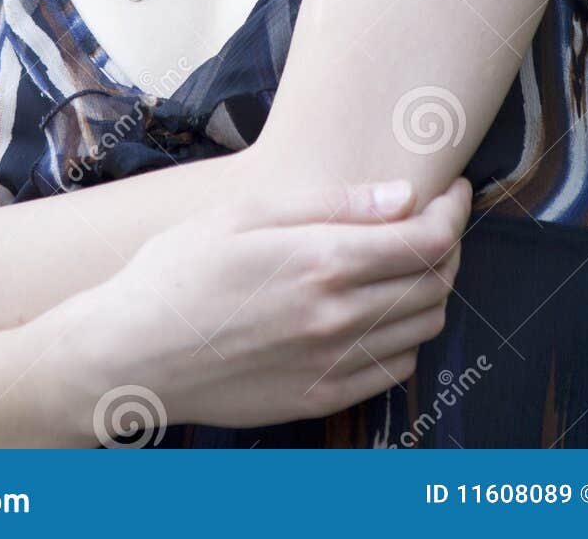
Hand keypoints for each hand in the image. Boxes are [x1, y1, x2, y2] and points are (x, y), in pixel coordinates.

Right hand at [37, 173, 472, 440]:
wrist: (132, 354)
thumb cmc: (180, 270)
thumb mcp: (247, 213)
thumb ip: (334, 204)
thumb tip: (404, 197)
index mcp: (323, 260)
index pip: (430, 239)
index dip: (455, 210)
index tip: (454, 191)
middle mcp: (338, 317)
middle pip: (437, 282)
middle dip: (448, 244)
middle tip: (431, 219)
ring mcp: (332, 364)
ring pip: (424, 327)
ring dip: (431, 290)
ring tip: (405, 261)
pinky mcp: (321, 398)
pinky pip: (394, 369)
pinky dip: (405, 337)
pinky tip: (377, 311)